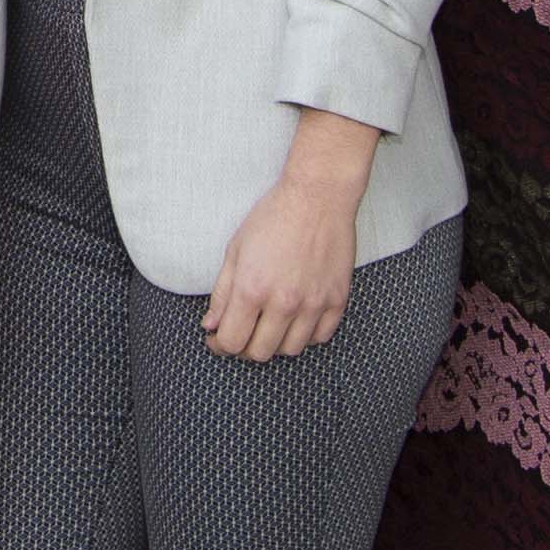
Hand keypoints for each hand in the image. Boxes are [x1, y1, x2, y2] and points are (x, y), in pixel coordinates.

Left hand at [204, 169, 359, 361]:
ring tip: (268, 324)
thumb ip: (222, 292)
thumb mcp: (236, 250)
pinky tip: (295, 320)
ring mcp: (314, 304)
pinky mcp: (337, 300)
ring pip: (290, 350)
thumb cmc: (274, 217)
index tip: (217, 339)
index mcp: (252, 289)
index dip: (219, 345)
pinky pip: (320, 338)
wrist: (318, 197)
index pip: (231, 341)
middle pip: (260, 352)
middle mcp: (284, 302)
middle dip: (244, 347)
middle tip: (241, 331)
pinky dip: (304, 336)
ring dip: (275, 343)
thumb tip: (212, 325)